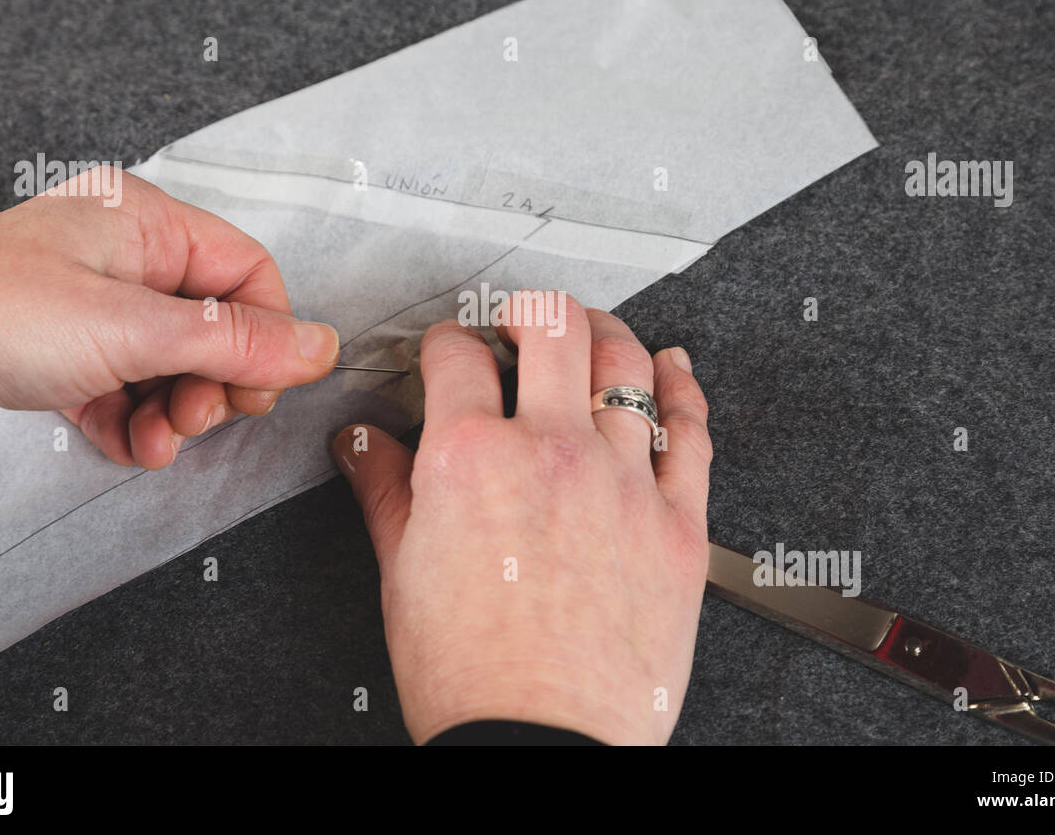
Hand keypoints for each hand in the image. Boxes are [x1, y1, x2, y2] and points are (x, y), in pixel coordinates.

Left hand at [0, 168, 339, 464]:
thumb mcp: (136, 331)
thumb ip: (236, 343)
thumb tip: (318, 345)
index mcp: (144, 220)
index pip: (245, 272)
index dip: (265, 335)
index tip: (263, 389)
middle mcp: (120, 255)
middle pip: (212, 324)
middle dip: (213, 382)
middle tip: (199, 416)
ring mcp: (88, 303)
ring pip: (170, 363)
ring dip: (176, 410)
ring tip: (158, 438)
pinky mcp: (59, 350)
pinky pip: (127, 387)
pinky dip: (136, 420)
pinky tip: (128, 442)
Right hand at [334, 292, 711, 744]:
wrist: (542, 744)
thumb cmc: (471, 677)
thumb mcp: (402, 574)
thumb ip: (384, 490)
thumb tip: (362, 444)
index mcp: (471, 459)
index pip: (455, 354)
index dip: (446, 340)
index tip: (449, 351)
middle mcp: (551, 453)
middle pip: (552, 327)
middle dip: (529, 310)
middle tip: (520, 322)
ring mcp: (623, 482)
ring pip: (627, 363)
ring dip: (605, 333)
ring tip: (592, 332)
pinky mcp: (678, 521)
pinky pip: (692, 429)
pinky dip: (683, 386)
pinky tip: (672, 368)